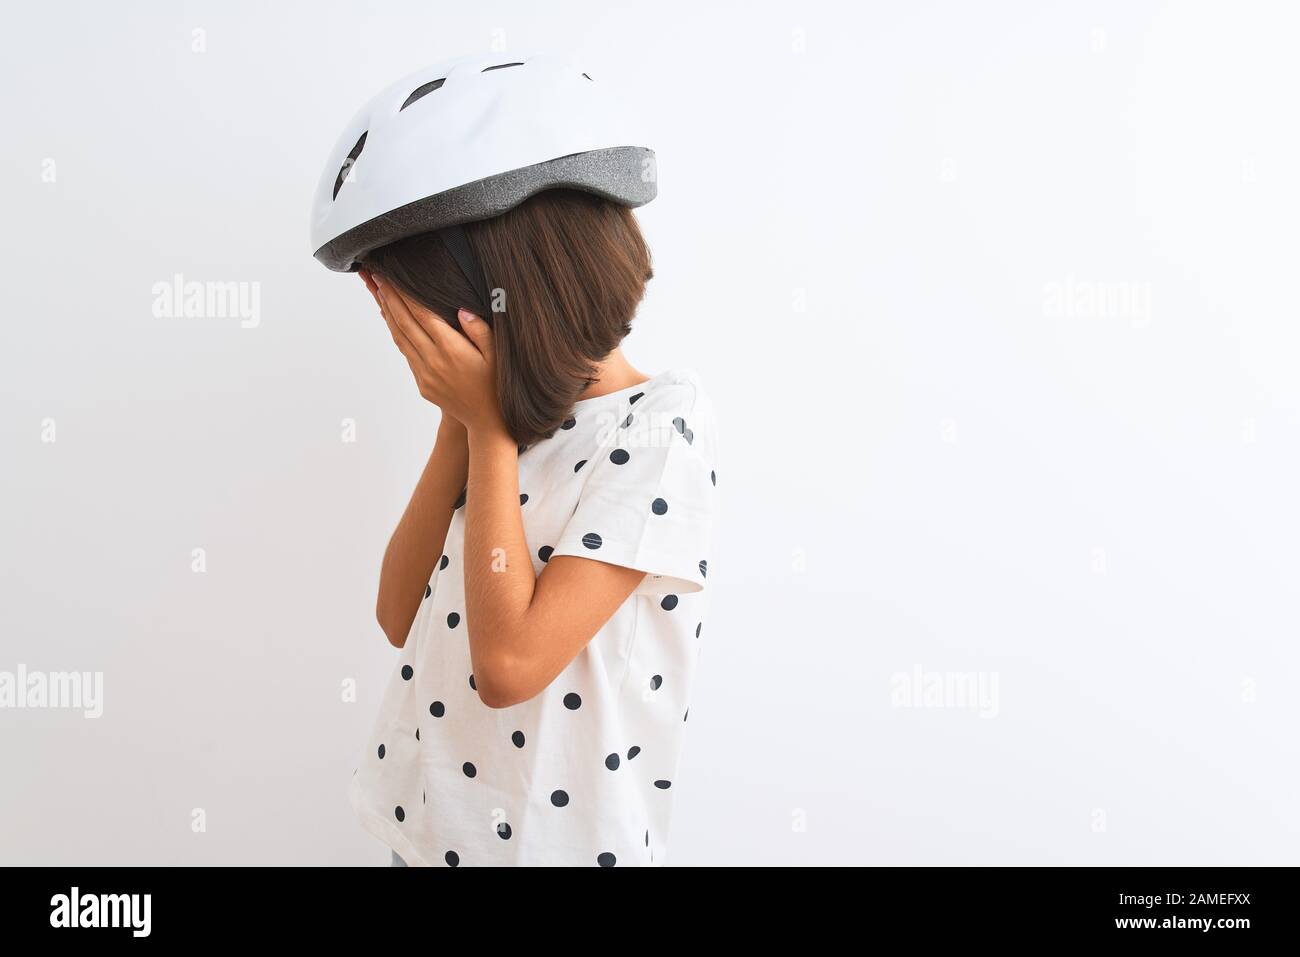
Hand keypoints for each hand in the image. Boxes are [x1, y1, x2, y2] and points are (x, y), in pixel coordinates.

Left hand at [361, 271, 505, 435]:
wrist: (488, 421)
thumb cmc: (497, 385)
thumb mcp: (497, 355)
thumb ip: (480, 330)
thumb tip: (461, 310)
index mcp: (452, 350)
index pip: (421, 315)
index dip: (404, 294)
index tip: (391, 277)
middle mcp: (434, 362)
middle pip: (404, 323)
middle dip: (388, 298)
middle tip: (376, 276)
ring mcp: (425, 374)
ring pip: (400, 339)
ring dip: (387, 314)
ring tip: (377, 293)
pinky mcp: (423, 384)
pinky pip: (406, 354)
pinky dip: (397, 334)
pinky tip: (393, 321)